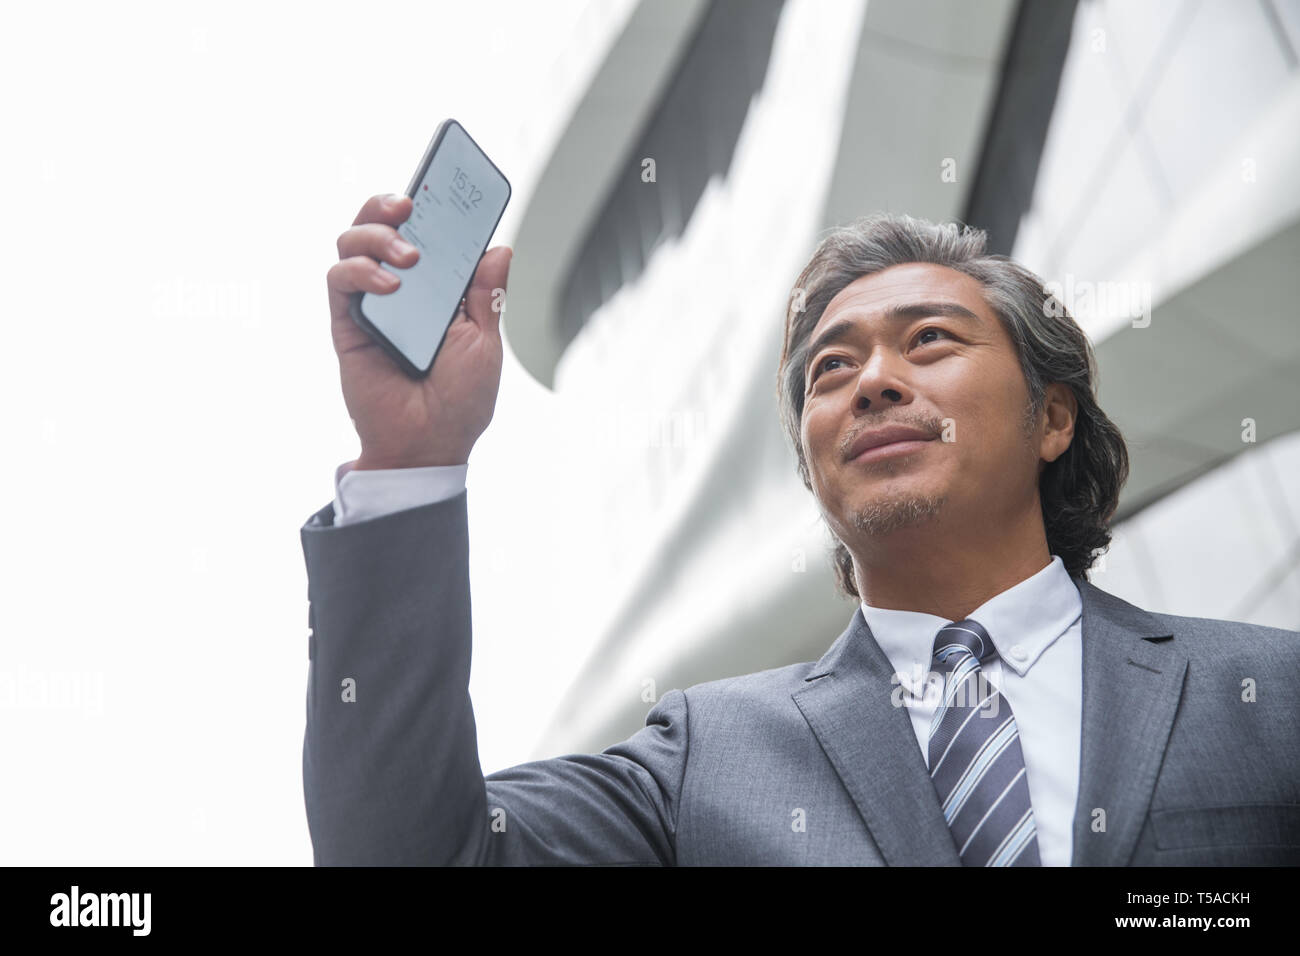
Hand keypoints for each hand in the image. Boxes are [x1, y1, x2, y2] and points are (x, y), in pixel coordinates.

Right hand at [326, 192, 511, 468]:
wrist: (429, 446)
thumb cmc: (459, 402)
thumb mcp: (485, 343)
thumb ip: (485, 295)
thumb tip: (499, 248)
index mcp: (438, 289)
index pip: (430, 233)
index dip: (433, 203)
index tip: (446, 178)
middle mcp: (402, 288)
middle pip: (382, 225)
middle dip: (390, 203)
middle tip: (411, 202)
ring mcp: (371, 303)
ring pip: (352, 242)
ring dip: (376, 234)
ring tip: (408, 255)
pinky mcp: (346, 324)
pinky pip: (339, 280)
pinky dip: (361, 272)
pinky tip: (389, 285)